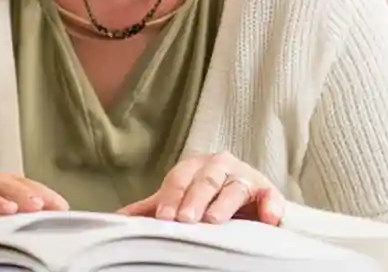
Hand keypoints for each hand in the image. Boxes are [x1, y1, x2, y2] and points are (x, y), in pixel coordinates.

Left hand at [118, 152, 284, 224]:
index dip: (171, 199)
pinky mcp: (269, 191)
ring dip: (224, 204)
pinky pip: (271, 197)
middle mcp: (219, 166)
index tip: (163, 219)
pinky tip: (269, 219)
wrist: (246, 199)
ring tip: (214, 220)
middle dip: (194, 200)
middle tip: (185, 219)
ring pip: (234, 188)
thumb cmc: (205, 199)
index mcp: (194, 167)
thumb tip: (116, 218)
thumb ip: (152, 208)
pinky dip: (271, 206)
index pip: (179, 180)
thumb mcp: (179, 200)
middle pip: (205, 182)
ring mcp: (245, 177)